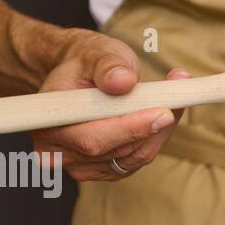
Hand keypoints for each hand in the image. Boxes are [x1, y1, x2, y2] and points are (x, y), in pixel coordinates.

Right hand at [30, 30, 187, 181]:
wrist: (78, 78)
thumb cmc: (85, 64)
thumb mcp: (95, 53)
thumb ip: (108, 66)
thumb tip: (123, 81)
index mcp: (47, 122)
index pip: (92, 138)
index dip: (129, 129)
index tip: (162, 114)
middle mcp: (57, 152)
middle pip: (116, 152)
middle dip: (152, 128)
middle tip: (178, 101)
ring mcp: (80, 166)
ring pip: (132, 158)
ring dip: (158, 133)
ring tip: (173, 101)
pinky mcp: (102, 171)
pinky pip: (136, 161)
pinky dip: (154, 139)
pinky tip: (162, 117)